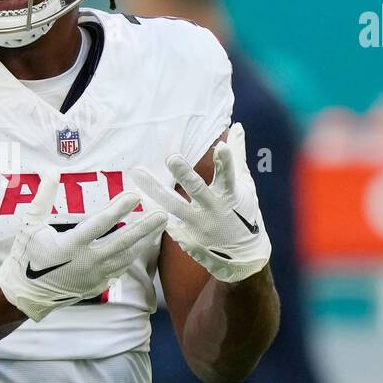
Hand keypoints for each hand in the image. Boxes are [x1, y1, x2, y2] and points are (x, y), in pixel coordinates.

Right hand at [0, 174, 167, 320]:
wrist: (27, 293)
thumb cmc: (27, 256)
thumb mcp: (30, 226)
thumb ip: (43, 199)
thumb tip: (52, 172)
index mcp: (69, 245)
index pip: (100, 224)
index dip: (118, 209)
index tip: (134, 196)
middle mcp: (86, 262)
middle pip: (122, 242)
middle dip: (144, 227)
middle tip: (162, 213)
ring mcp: (94, 275)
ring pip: (126, 256)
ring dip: (144, 241)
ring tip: (160, 226)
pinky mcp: (98, 284)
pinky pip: (121, 268)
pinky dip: (134, 255)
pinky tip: (143, 243)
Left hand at [130, 122, 271, 282]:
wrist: (243, 255)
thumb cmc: (243, 212)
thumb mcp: (245, 185)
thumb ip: (237, 156)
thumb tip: (238, 126)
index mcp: (230, 194)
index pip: (229, 175)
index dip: (226, 162)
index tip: (221, 147)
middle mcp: (214, 209)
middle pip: (198, 190)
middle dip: (185, 175)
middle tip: (171, 158)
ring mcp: (199, 226)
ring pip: (174, 206)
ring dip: (155, 190)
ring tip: (138, 172)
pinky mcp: (187, 238)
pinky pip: (167, 225)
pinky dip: (153, 214)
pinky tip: (136, 200)